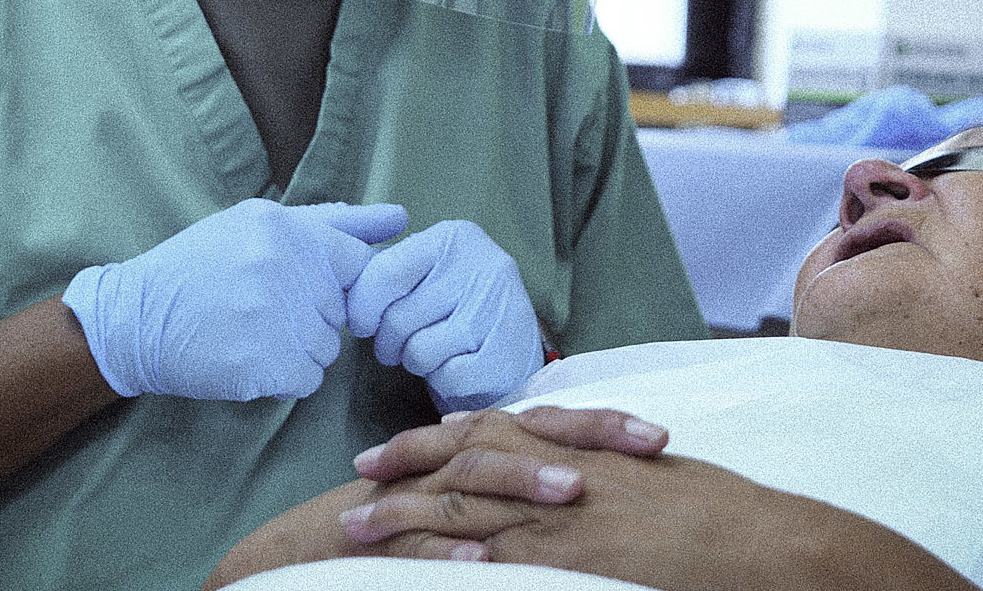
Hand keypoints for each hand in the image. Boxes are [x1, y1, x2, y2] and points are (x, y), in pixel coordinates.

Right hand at [63, 199, 406, 400]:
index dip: (339, 286)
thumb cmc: (203, 264)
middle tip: (263, 310)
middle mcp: (282, 269)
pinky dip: (283, 377)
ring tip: (252, 333)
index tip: (307, 291)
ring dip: (299, 350)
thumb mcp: (260, 223)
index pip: (358, 266)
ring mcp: (270, 319)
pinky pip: (306, 380)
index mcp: (286, 229)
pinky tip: (248, 357)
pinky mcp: (259, 365)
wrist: (135, 317)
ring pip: (327, 350)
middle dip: (313, 317)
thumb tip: (401, 217)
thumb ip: (336, 222)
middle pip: (342, 312)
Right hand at [202, 407, 665, 588]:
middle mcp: (460, 460)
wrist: (321, 541)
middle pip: (527, 434)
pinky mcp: (389, 534)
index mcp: (488, 449)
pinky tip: (484, 556)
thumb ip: (531, 490)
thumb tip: (603, 488)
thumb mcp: (483, 501)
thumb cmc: (415, 520)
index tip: (661, 436)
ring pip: (478, 478)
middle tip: (647, 444)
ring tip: (575, 491)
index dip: (605, 427)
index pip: (554, 427)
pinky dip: (451, 545)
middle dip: (586, 437)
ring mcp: (423, 494)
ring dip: (525, 479)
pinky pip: (421, 540)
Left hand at [339, 409, 979, 590]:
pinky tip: (426, 565)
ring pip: (470, 509)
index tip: (394, 447)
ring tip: (357, 525)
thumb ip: (600, 470)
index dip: (437, 440)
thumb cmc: (722, 514)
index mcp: (581, 451)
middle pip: (466, 463)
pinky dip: (463, 560)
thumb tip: (565, 475)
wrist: (771, 544)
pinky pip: (510, 558)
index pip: (492, 434)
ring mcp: (572, 518)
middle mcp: (566, 475)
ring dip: (409, 516)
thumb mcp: (653, 478)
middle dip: (406, 470)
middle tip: (356, 478)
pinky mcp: (582, 559)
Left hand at [346, 220, 542, 411]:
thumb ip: (389, 267)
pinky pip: (445, 377)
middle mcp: (483, 266)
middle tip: (401, 343)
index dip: (362, 307)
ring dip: (416, 362)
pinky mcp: (505, 357)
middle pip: (398, 318)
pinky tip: (458, 368)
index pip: (384, 272)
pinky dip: (443, 381)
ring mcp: (499, 312)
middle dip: (388, 341)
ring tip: (434, 352)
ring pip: (418, 351)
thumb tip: (340, 278)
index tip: (363, 322)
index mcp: (456, 237)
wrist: (514, 352)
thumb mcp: (429, 270)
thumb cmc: (456, 309)